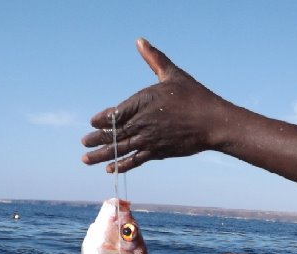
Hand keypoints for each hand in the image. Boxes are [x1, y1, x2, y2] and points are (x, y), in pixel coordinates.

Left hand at [81, 39, 228, 173]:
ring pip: (121, 149)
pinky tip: (112, 169)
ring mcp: (150, 139)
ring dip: (102, 155)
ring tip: (86, 160)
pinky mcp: (159, 152)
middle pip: (113, 133)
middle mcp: (142, 123)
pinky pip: (137, 160)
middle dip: (96, 139)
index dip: (102, 120)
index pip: (114, 113)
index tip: (93, 122)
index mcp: (142, 102)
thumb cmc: (195, 97)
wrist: (213, 123)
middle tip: (83, 144)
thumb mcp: (173, 74)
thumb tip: (140, 41)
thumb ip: (154, 59)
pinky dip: (124, 165)